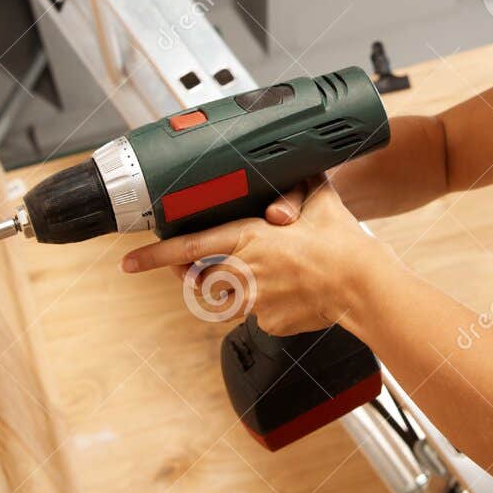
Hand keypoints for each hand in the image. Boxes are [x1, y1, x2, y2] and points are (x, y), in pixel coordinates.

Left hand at [119, 174, 370, 335]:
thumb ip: (300, 185)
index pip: (188, 248)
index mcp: (248, 239)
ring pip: (227, 301)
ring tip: (261, 280)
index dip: (154, 255)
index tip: (129, 261)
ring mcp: (256, 303)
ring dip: (233, 292)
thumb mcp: (320, 201)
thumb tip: (299, 167)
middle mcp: (244, 274)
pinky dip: (267, 308)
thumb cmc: (343, 243)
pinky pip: (257, 318)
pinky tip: (291, 296)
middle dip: (195, 275)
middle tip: (194, 270)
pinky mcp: (270, 324)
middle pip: (201, 279)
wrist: (363, 285)